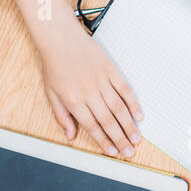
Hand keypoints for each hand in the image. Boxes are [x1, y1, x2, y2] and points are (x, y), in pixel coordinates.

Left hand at [38, 20, 142, 156]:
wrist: (60, 38)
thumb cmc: (54, 65)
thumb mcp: (51, 93)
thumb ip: (62, 116)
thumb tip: (70, 136)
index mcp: (73, 101)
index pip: (92, 126)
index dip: (103, 141)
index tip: (113, 152)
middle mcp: (89, 93)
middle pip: (107, 120)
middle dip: (120, 139)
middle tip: (130, 152)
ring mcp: (101, 81)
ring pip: (118, 108)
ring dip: (129, 125)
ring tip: (137, 138)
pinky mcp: (110, 70)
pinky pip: (124, 89)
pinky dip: (133, 103)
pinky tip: (139, 115)